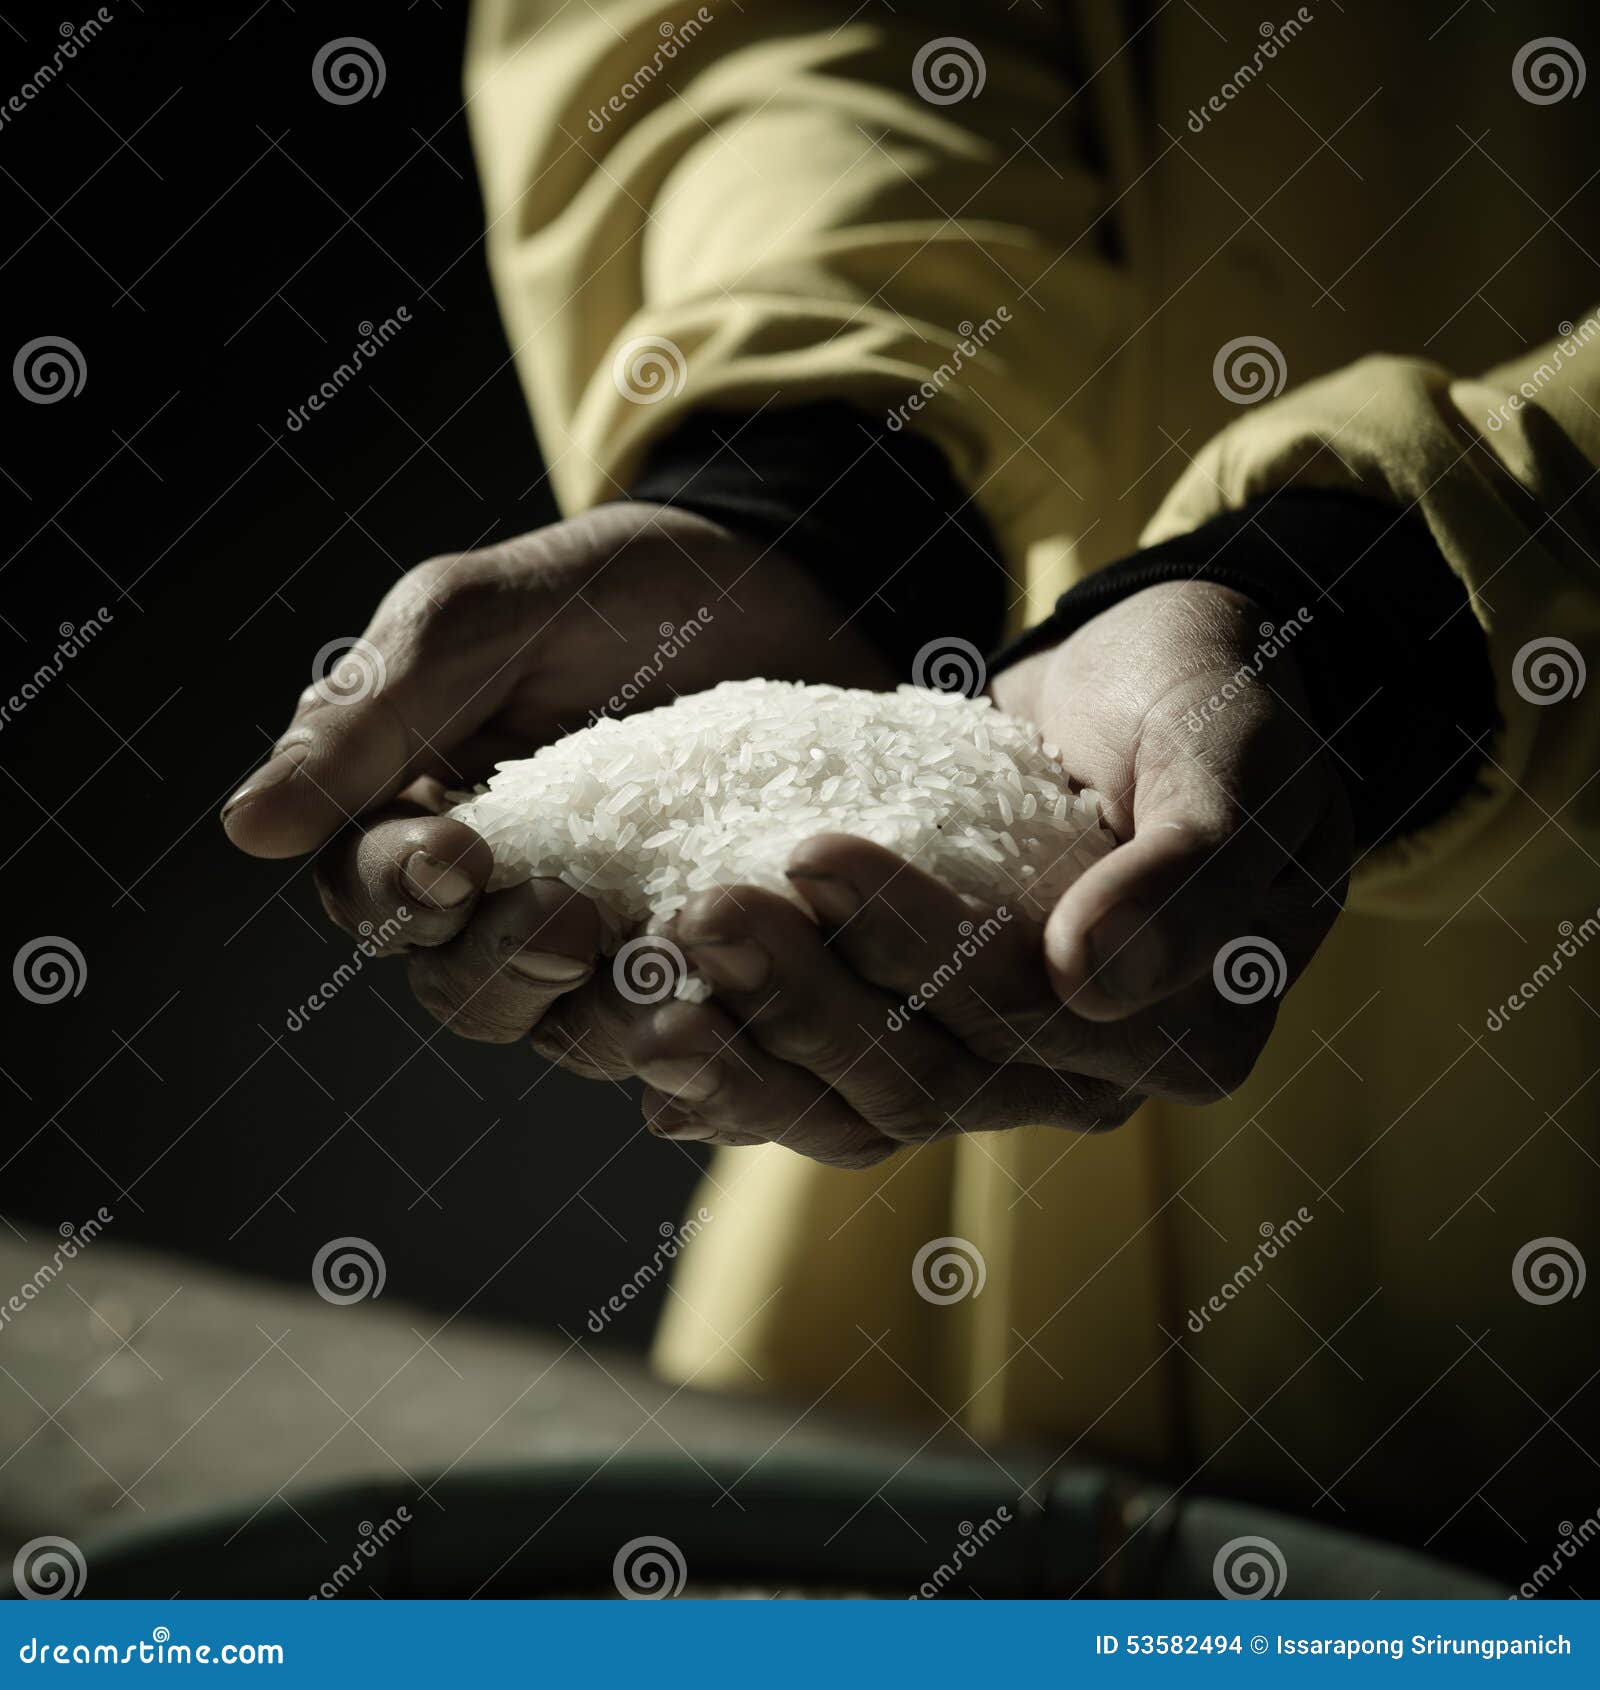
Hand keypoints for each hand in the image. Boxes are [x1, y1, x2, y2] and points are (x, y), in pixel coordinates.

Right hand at [221, 502, 896, 1061]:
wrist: (772, 587)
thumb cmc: (607, 590)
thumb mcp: (480, 620)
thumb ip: (373, 715)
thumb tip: (247, 831)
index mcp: (417, 818)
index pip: (372, 894)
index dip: (401, 893)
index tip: (457, 856)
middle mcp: (499, 899)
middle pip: (461, 988)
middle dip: (504, 963)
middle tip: (572, 920)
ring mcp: (605, 935)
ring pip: (567, 1028)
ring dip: (602, 1016)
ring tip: (659, 969)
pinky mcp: (700, 954)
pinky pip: (682, 1021)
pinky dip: (697, 1021)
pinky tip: (725, 1002)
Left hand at [629, 581, 1351, 1163]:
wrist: (1152, 694)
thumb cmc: (1209, 707)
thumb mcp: (1228, 757)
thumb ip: (1187, 869)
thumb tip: (1092, 981)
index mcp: (1186, 1036)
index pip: (1030, 1014)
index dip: (914, 945)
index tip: (809, 849)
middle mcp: (1090, 1078)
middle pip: (931, 1076)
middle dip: (804, 998)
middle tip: (698, 911)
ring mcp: (1006, 1066)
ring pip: (867, 1099)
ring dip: (754, 1045)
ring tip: (654, 969)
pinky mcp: (935, 1036)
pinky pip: (836, 1087)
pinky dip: (749, 1075)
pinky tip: (652, 1046)